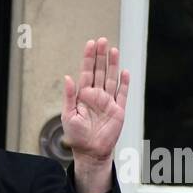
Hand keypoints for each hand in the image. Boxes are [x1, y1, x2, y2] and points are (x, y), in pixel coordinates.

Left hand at [61, 37, 129, 165]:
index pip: (87, 72)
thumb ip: (69, 96)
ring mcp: (108, 102)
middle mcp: (96, 96)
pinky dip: (124, 83)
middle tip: (102, 41)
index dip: (89, 58)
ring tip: (113, 50)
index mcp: (83, 96)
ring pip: (111, 79)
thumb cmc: (76, 136)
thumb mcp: (68, 115)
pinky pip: (122, 94)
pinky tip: (124, 71)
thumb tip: (67, 77)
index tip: (90, 44)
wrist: (90, 152)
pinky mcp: (118, 110)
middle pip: (100, 72)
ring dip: (113, 65)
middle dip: (101, 56)